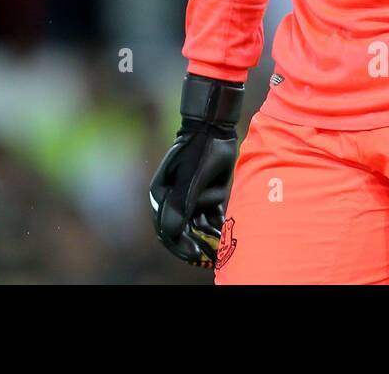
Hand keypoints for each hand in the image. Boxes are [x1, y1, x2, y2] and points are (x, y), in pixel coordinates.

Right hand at [149, 74, 242, 265]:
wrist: (214, 129)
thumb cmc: (198, 151)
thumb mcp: (190, 178)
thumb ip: (181, 205)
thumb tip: (171, 234)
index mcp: (161, 195)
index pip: (166, 228)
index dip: (180, 245)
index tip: (195, 255)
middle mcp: (174, 199)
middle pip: (182, 231)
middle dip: (195, 246)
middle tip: (210, 259)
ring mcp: (191, 198)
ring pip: (199, 226)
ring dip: (210, 238)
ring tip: (223, 249)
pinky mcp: (207, 195)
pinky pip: (212, 217)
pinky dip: (219, 227)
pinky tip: (227, 236)